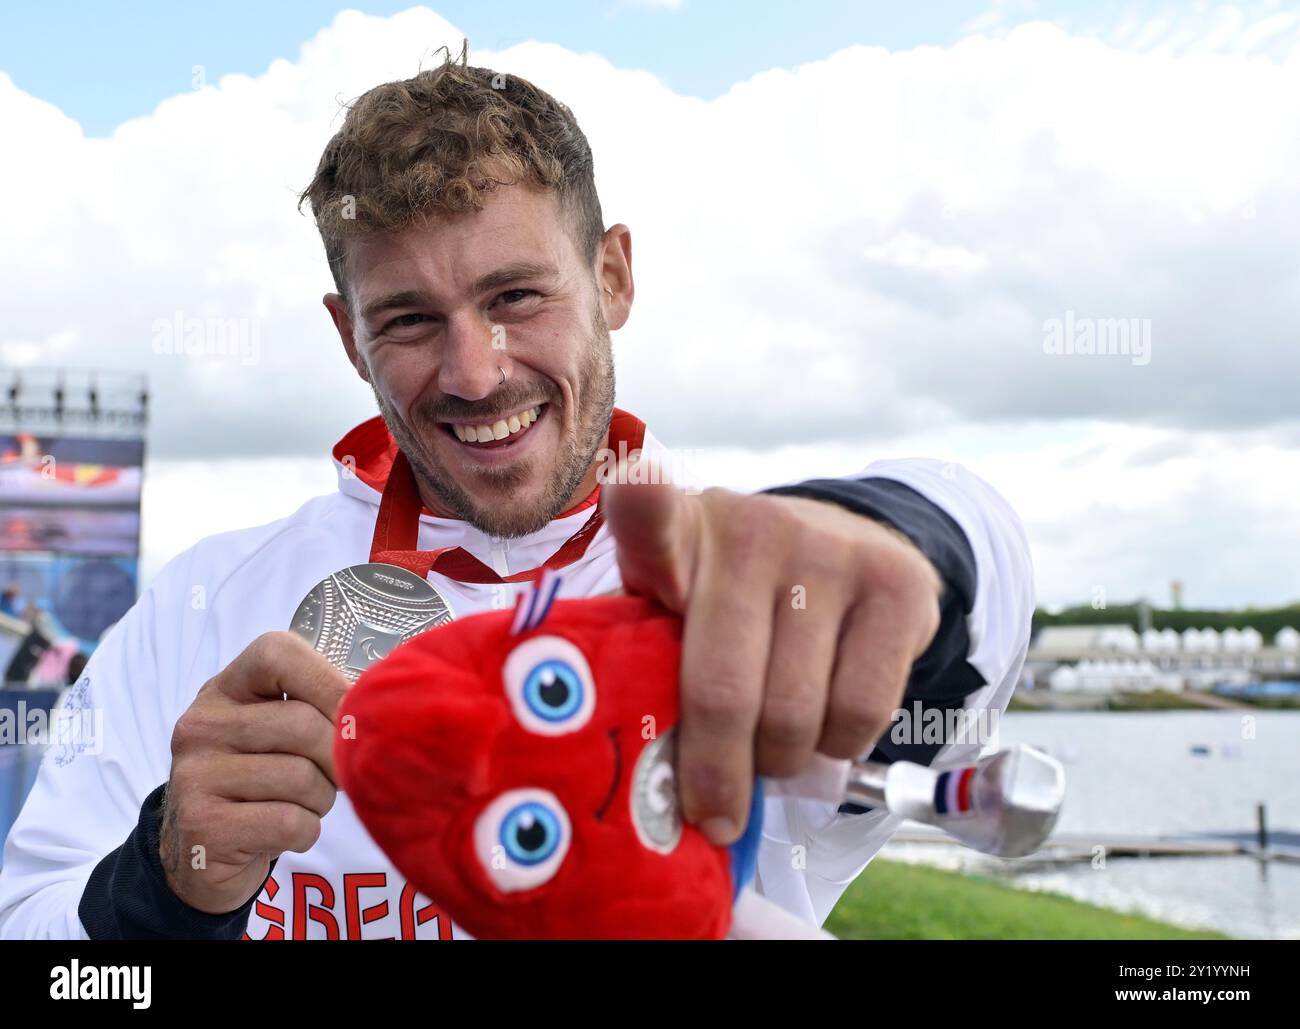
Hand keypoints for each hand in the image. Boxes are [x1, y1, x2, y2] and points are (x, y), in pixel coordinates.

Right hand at [159, 632, 349, 913]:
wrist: (204, 854)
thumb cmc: (261, 782)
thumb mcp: (277, 732)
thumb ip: (317, 707)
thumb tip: (380, 707)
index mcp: (224, 690)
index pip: (277, 654)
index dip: (328, 682)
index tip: (350, 715)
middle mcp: (200, 725)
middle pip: (302, 724)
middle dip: (334, 759)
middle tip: (331, 778)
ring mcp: (195, 776)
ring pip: (301, 778)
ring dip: (321, 801)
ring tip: (303, 806)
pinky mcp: (203, 826)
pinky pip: (289, 822)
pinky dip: (305, 832)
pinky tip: (285, 833)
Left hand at [603, 471, 941, 845]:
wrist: (846, 545)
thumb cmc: (735, 600)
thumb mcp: (681, 608)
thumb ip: (653, 664)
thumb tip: (648, 784)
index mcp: (678, 535)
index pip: (652, 516)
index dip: (641, 501)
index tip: (632, 481)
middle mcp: (752, 530)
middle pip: (723, 689)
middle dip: (716, 775)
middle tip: (714, 813)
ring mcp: (829, 551)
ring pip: (795, 717)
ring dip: (781, 762)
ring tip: (773, 746)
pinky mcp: (896, 585)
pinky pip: (860, 714)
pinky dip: (838, 747)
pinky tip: (825, 724)